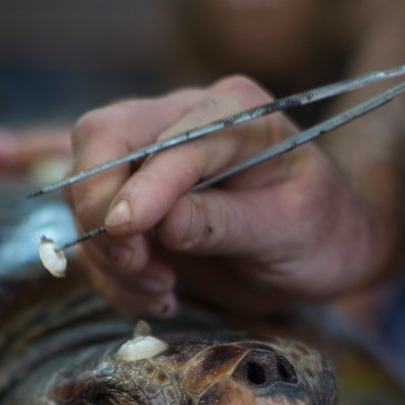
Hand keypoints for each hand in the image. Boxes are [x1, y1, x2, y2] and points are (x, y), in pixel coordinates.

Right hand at [64, 75, 381, 319]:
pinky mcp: (132, 206)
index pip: (166, 136)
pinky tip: (159, 294)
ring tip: (161, 289)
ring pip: (83, 190)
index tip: (127, 232)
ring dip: (106, 252)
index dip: (141, 184)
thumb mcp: (289, 228)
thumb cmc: (319, 230)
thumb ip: (226, 222)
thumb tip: (162, 223)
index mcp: (231, 110)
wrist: (321, 252)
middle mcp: (180, 122)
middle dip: (98, 206)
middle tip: (133, 263)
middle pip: (99, 138)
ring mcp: (149, 164)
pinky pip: (93, 235)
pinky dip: (112, 276)